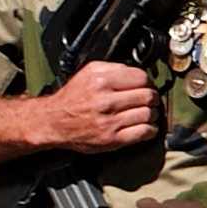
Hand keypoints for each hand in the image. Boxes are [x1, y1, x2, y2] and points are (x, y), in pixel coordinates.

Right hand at [40, 60, 159, 153]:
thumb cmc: (72, 98)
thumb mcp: (88, 72)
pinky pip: (144, 132)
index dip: (148, 82)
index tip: (146, 86)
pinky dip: (150, 129)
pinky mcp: (112, 139)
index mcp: (101, 82)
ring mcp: (109, 122)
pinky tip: (146, 126)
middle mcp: (106, 102)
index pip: (142, 78)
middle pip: (148, 96)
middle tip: (149, 100)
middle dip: (152, 98)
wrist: (53, 121)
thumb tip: (135, 71)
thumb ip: (113, 68)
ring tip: (147, 113)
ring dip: (153, 114)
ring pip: (148, 114)